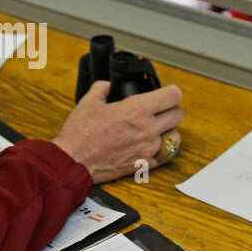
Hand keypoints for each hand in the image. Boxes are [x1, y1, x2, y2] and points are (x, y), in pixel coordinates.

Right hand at [51, 80, 183, 183]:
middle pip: (178, 115)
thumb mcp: (88, 102)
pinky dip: (161, 149)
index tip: (166, 93)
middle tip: (160, 109)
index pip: (173, 95)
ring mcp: (148, 149)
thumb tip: (108, 85)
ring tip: (156, 128)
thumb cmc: (80, 134)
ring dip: (168, 130)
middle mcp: (148, 130)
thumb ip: (102, 88)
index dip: (170, 91)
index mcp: (137, 110)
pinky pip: (165, 156)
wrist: (73, 161)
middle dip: (170, 109)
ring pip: (174, 137)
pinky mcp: (144, 165)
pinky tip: (150, 145)